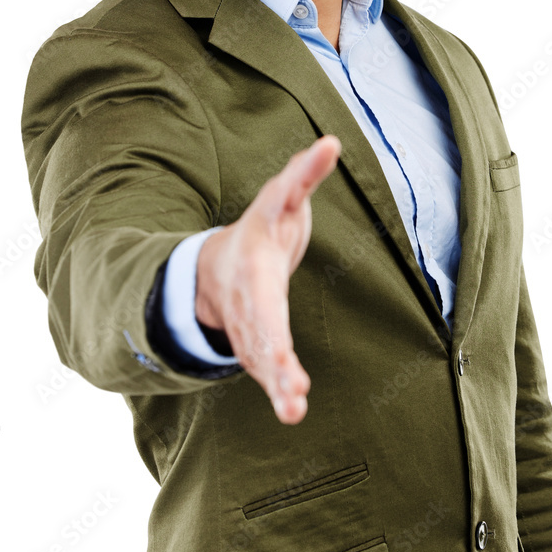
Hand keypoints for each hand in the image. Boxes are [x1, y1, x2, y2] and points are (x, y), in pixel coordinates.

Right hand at [195, 134, 341, 423]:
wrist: (220, 264)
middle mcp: (250, 299)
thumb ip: (305, 174)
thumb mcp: (282, 198)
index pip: (265, 292)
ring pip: (262, 357)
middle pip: (261, 332)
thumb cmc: (264, 227)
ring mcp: (250, 324)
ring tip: (295, 409)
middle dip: (274, 360)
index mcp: (255, 264)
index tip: (280, 343)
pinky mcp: (258, 343)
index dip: (273, 317)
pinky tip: (293, 409)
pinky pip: (267, 367)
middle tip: (293, 389)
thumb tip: (332, 141)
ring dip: (277, 382)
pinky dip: (278, 387)